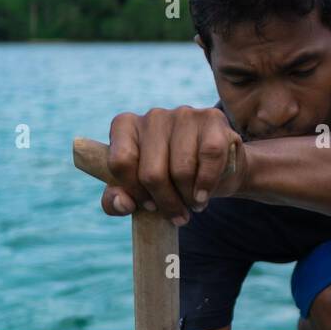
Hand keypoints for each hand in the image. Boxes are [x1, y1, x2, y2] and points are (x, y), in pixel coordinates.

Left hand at [101, 106, 245, 225]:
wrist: (214, 167)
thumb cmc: (168, 179)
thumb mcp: (138, 190)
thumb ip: (116, 201)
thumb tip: (123, 203)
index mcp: (125, 127)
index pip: (120, 162)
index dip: (135, 192)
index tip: (150, 207)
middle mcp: (152, 116)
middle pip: (152, 173)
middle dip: (166, 203)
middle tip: (177, 215)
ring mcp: (182, 114)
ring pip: (182, 169)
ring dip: (189, 198)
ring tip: (193, 204)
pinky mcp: (211, 118)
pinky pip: (209, 156)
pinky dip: (208, 183)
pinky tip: (205, 193)